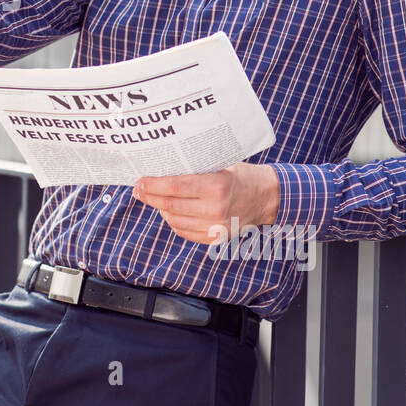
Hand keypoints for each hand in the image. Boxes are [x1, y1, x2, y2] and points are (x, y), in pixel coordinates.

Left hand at [131, 163, 279, 244]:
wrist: (266, 197)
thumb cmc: (241, 176)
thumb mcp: (220, 166)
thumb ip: (195, 170)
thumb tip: (161, 169)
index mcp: (217, 187)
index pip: (175, 187)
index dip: (153, 185)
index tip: (140, 181)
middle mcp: (216, 210)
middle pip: (170, 206)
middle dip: (150, 197)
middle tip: (139, 189)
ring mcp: (216, 228)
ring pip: (174, 221)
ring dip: (160, 209)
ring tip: (155, 198)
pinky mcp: (216, 239)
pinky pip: (185, 232)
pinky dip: (173, 222)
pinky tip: (170, 211)